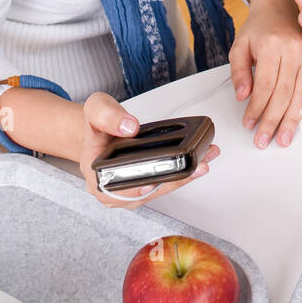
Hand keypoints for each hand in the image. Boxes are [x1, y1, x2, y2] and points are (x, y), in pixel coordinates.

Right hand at [78, 92, 218, 206]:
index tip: (151, 184)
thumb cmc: (97, 127)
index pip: (118, 190)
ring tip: (205, 159)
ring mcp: (134, 192)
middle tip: (197, 166)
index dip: (136, 189)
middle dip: (175, 180)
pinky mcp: (148, 187)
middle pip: (148, 191)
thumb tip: (128, 126)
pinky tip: (200, 160)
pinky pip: (166, 183)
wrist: (101, 134)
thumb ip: (106, 115)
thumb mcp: (95, 110)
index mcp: (98, 180)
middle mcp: (116, 192)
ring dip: (185, 175)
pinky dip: (183, 172)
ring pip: (161, 188)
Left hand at [228, 1, 301, 149]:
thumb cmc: (259, 30)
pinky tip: (296, 122)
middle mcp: (294, 51)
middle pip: (283, 95)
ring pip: (301, 96)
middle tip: (263, 140)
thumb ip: (238, 71)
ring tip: (282, 139)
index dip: (257, 108)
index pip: (265, 85)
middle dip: (272, 121)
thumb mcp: (239, 46)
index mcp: (273, 46)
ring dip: (291, 122)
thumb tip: (242, 96)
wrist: (280, 11)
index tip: (248, 123)